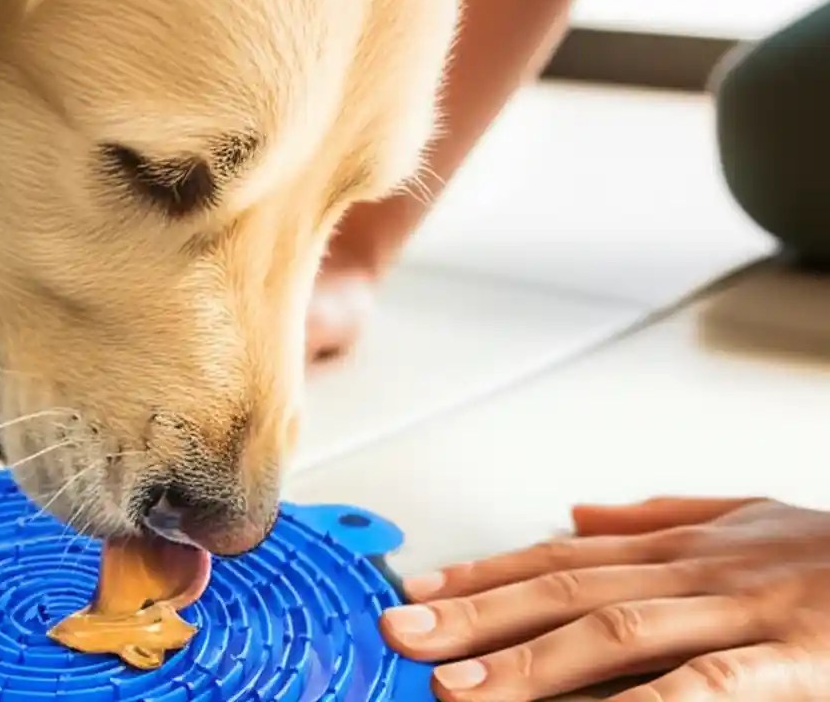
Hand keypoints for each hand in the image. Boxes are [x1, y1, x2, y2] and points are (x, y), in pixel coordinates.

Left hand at [380, 497, 829, 700]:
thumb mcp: (756, 519)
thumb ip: (663, 514)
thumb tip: (576, 507)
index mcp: (688, 543)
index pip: (562, 553)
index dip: (482, 573)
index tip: (417, 591)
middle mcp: (701, 569)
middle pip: (568, 589)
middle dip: (476, 615)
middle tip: (401, 634)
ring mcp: (748, 613)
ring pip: (619, 632)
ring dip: (531, 662)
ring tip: (457, 688)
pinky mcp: (800, 662)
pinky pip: (708, 687)